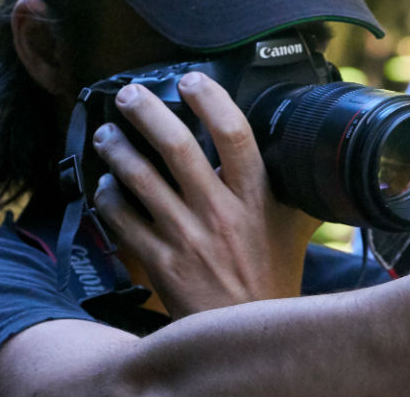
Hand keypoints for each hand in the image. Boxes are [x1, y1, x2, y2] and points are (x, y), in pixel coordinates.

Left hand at [89, 72, 321, 316]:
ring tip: (108, 133)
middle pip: (174, 146)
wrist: (248, 329)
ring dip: (117, 148)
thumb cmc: (273, 274)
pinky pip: (121, 218)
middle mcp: (218, 212)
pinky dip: (108, 195)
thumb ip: (293, 185)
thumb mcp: (295, 223)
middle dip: (144, 112)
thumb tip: (302, 148)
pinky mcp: (159, 261)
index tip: (192, 81)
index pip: (234, 134)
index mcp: (255, 197)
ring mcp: (185, 236)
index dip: (210, 99)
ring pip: (138, 177)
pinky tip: (106, 184)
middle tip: (128, 95)